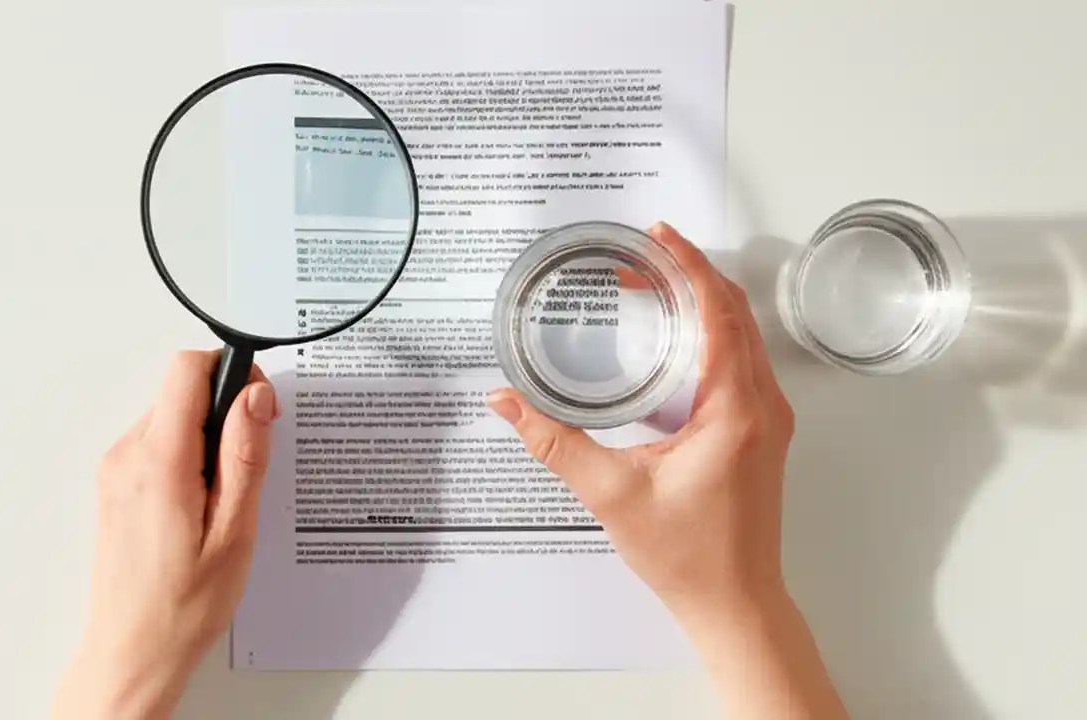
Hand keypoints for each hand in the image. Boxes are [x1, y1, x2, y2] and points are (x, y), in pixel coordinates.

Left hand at [54, 351, 278, 719]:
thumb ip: (245, 455)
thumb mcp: (235, 530)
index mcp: (160, 460)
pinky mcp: (116, 485)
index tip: (258, 406)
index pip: (188, 369)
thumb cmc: (185, 604)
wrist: (133, 651)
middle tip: (249, 465)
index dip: (231, 372)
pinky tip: (202, 505)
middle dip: (224, 410)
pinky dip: (188, 456)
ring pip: (171, 416)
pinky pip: (157, 444)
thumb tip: (255, 394)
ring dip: (206, 437)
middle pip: (181, 389)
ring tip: (224, 498)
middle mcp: (128, 455)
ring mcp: (116, 469)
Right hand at [489, 223, 791, 616]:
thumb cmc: (686, 555)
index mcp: (735, 411)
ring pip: (744, 336)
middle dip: (689, 276)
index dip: (689, 266)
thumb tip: (506, 402)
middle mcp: (763, 406)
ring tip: (654, 286)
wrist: (735, 602)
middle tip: (641, 258)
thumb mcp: (610, 493)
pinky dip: (713, 335)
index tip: (657, 237)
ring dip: (703, 304)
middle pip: (736, 313)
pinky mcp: (762, 433)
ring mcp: (769, 419)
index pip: (719, 313)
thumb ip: (553, 441)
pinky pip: (743, 363)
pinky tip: (675, 340)